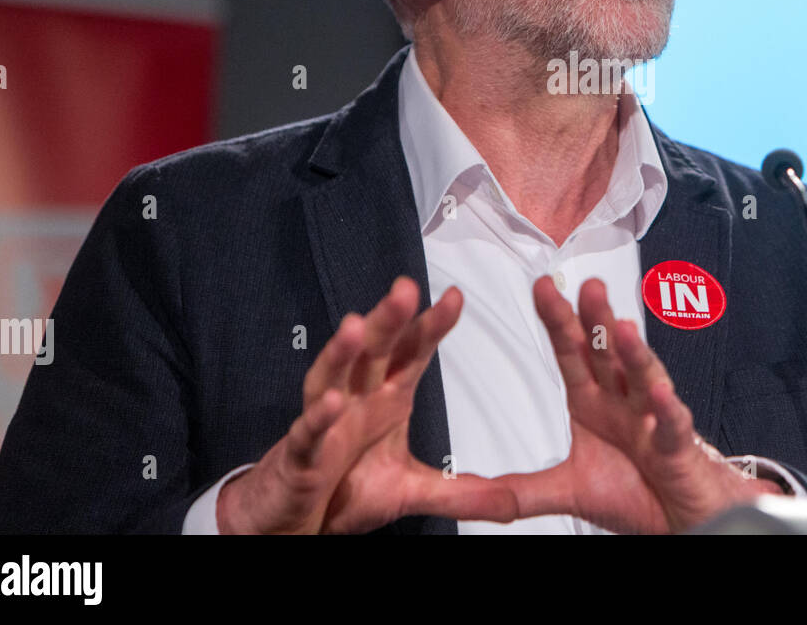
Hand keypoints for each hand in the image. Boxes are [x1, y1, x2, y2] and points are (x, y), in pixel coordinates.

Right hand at [217, 276, 517, 533]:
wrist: (294, 519)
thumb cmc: (346, 491)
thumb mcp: (411, 491)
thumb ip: (460, 493)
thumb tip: (512, 504)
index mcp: (384, 400)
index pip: (411, 354)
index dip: (431, 326)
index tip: (455, 297)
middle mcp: (354, 402)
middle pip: (372, 352)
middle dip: (387, 320)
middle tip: (405, 288)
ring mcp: (324, 425)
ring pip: (330, 378)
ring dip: (341, 353)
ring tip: (355, 326)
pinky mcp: (300, 457)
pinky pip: (307, 434)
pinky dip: (317, 418)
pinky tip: (331, 402)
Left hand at [496, 277, 779, 533]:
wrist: (681, 519)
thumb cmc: (634, 494)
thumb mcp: (565, 491)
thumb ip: (517, 490)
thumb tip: (468, 492)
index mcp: (594, 404)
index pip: (572, 355)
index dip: (558, 322)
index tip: (542, 288)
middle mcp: (623, 403)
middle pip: (608, 354)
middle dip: (596, 321)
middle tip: (587, 286)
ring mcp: (652, 421)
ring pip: (642, 378)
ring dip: (633, 353)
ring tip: (620, 327)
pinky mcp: (677, 448)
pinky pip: (672, 425)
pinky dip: (666, 409)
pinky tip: (657, 393)